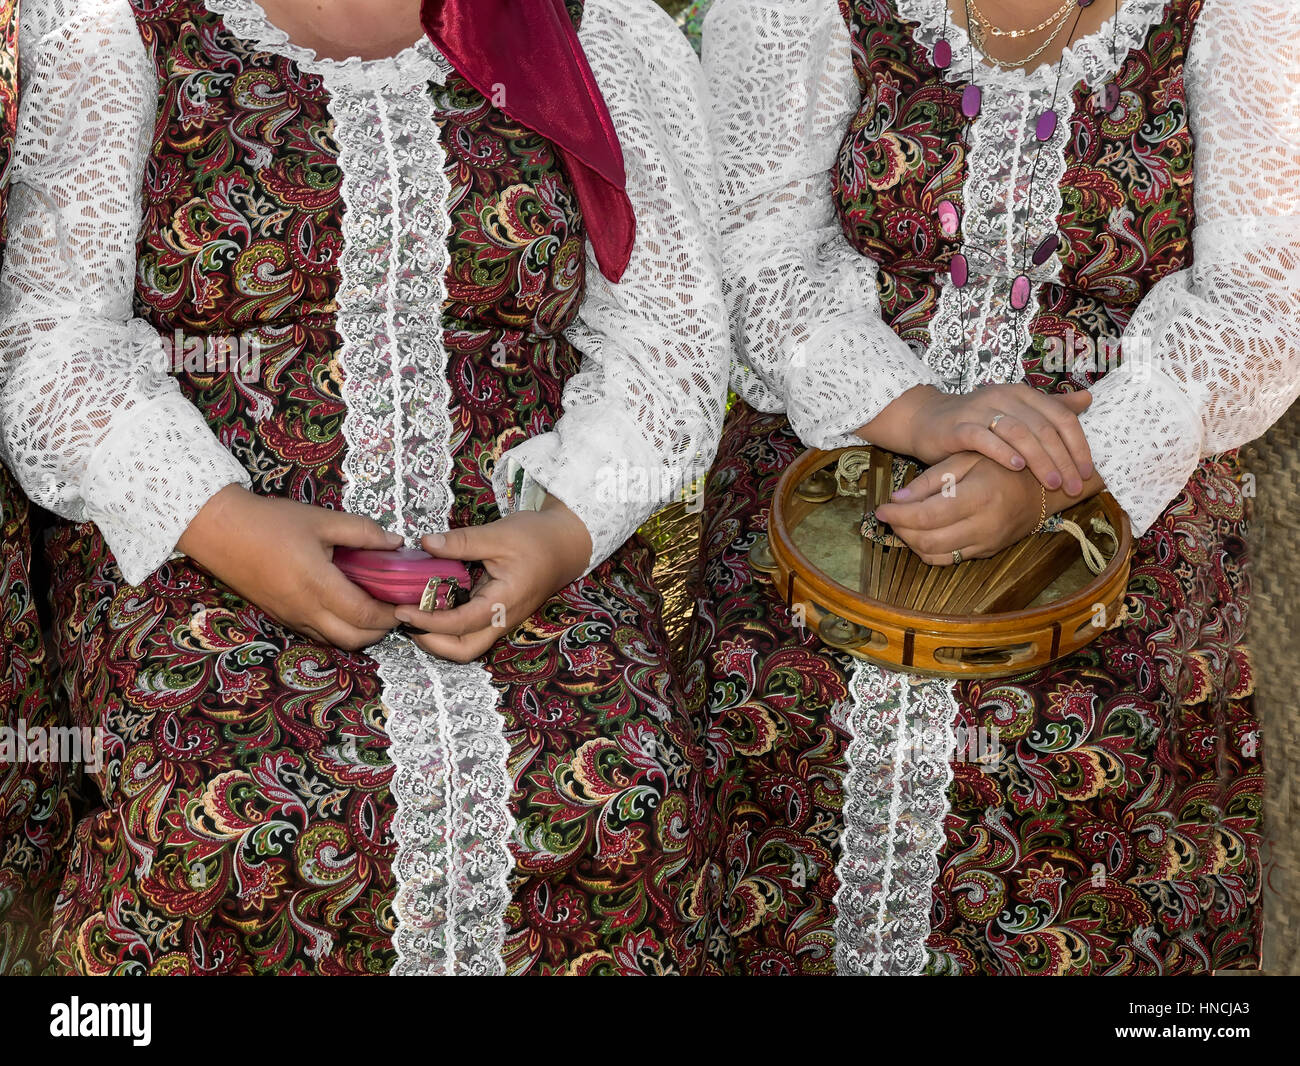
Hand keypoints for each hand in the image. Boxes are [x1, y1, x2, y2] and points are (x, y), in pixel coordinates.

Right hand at [177, 484, 402, 649]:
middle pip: (355, 640)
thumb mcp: (321, 519)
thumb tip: (395, 543)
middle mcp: (305, 611)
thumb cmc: (271, 522)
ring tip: (373, 608)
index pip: (366, 615)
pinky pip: (317, 635)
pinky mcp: (281, 618)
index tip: (408, 602)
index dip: (392, 614)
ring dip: (360, 633)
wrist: (218, 530)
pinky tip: (345, 608)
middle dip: (381, 630)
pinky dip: (338, 630)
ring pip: (336, 642)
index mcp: (318, 586)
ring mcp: (291, 618)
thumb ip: (362, 532)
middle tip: (395, 607)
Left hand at [393, 496, 592, 663]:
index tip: (402, 610)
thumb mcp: (499, 535)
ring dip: (439, 638)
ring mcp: (500, 619)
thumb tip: (426, 543)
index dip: (428, 621)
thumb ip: (462, 542)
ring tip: (415, 614)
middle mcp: (502, 619)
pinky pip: (470, 630)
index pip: (460, 624)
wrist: (566, 545)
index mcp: (503, 603)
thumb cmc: (537, 539)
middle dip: (431, 643)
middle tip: (406, 620)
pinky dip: (448, 625)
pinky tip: (433, 604)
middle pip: (464, 651)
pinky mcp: (497, 614)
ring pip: (467, 645)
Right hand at [855, 383, 1093, 494]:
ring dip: (1040, 459)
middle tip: (1074, 486)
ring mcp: (980, 410)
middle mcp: (1005, 397)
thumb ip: (1050, 407)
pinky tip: (1016, 467)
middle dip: (1063, 459)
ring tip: (1052, 482)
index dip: (1079, 445)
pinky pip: (984, 438)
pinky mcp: (958, 427)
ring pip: (1019, 432)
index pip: (1061, 417)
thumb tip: (1087, 400)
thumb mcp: (1016, 412)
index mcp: (1023, 394)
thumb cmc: (976, 421)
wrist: (927, 420)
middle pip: (1043, 428)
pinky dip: (1003, 452)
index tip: (1088, 472)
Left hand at [874, 452, 1105, 564]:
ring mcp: (987, 543)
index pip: (927, 516)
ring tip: (903, 523)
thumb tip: (897, 500)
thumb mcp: (968, 459)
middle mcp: (984, 526)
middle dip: (901, 530)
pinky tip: (922, 532)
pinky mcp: (988, 552)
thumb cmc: (1004, 463)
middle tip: (889, 515)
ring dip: (912, 543)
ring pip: (936, 555)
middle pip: (927, 541)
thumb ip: (931, 480)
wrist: (1046, 486)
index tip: (880, 508)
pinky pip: (949, 560)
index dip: (898, 516)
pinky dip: (929, 550)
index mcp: (979, 496)